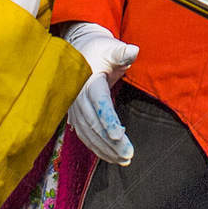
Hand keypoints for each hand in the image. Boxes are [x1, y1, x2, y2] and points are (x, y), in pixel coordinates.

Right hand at [61, 23, 138, 164]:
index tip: (118, 136)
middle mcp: (77, 97)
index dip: (108, 119)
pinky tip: (111, 156)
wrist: (81, 52)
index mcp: (87, 80)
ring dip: (104, 149)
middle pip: (94, 123)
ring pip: (88, 133)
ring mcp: (74, 108)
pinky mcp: (75, 115)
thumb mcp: (112, 49)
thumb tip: (134, 51)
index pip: (98, 102)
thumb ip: (122, 52)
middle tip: (128, 154)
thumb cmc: (100, 51)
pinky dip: (97, 147)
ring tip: (124, 159)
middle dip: (110, 142)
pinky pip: (84, 135)